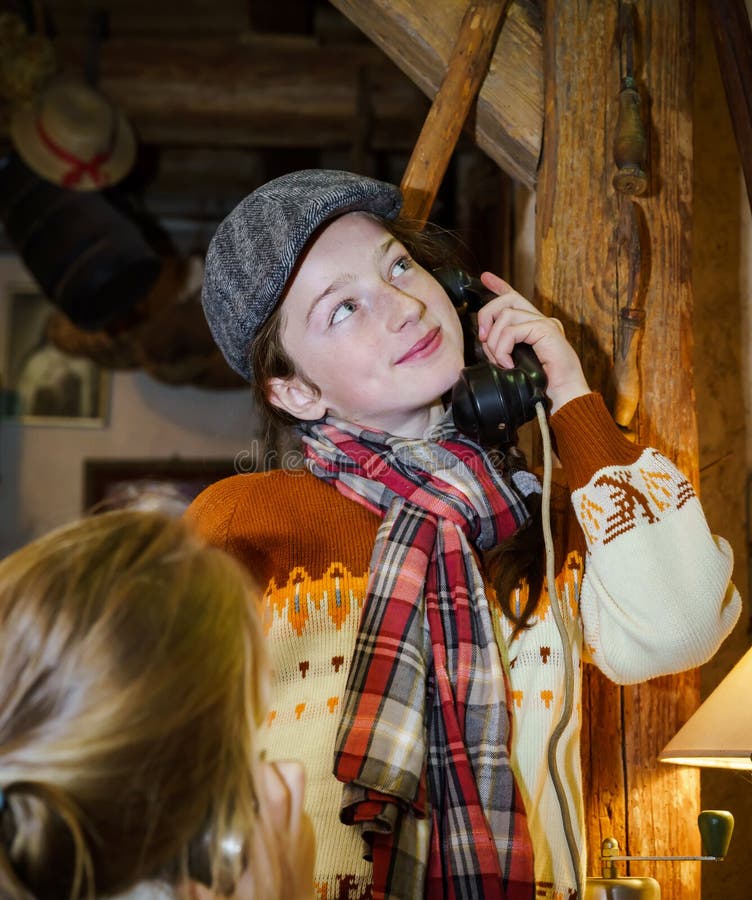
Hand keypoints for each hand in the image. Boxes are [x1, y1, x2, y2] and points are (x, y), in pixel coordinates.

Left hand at [476, 272, 590, 413]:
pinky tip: (508, 363)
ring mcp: (546, 323)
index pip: (516, 298)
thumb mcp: (515, 364)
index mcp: (535, 327)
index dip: (499, 287)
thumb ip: (505, 349)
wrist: (563, 397)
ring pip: (506, 315)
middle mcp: (542, 321)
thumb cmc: (542, 387)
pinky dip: (503, 349)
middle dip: (487, 316)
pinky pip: (512, 331)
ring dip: (494, 342)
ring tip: (500, 361)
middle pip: (507, 300)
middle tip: (483, 338)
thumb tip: (484, 340)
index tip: (486, 278)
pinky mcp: (546, 330)